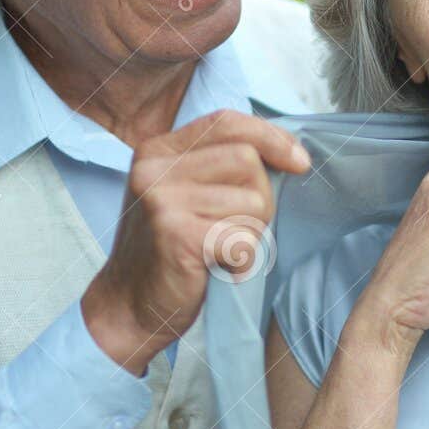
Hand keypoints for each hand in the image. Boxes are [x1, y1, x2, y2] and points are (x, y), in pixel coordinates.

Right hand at [82, 109, 311, 373]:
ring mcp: (161, 198)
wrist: (129, 305)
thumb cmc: (169, 251)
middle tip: (239, 230)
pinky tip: (220, 269)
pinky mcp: (175, 233)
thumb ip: (221, 166)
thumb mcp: (187, 194)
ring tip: (223, 251)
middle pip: (247, 160)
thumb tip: (292, 153)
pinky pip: (242, 239)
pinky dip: (243, 260)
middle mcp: (154, 167)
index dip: (271, 137)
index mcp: (159, 150)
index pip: (227, 122)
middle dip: (261, 198)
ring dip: (251, 234)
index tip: (299, 162)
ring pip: (252, 202)